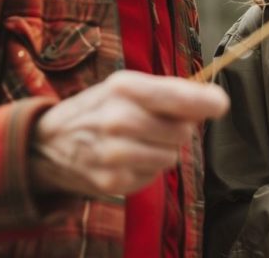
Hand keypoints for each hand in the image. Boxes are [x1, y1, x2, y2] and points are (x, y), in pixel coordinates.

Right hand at [29, 70, 228, 197]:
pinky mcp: (112, 182)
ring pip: (171, 157)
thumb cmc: (100, 108)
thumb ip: (172, 92)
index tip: (219, 104)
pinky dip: (146, 168)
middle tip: (155, 123)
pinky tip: (126, 158)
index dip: (205, 102)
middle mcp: (118, 119)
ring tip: (138, 141)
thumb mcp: (127, 87)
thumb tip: (217, 102)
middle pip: (181, 132)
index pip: (177, 96)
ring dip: (162, 150)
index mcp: (125, 88)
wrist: (48, 142)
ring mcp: (114, 153)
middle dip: (176, 129)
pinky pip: (154, 176)